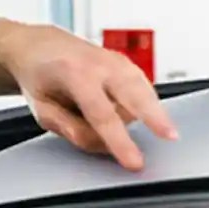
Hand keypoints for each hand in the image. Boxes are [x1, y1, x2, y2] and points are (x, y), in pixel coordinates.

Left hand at [0, 22, 178, 170]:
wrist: (39, 45)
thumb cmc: (38, 76)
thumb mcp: (40, 107)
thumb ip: (67, 126)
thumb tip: (98, 142)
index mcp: (72, 73)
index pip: (101, 114)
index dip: (120, 142)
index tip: (134, 162)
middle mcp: (97, 63)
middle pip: (133, 92)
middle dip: (154, 116)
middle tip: (169, 138)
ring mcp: (114, 59)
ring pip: (143, 87)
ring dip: (154, 111)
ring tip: (164, 132)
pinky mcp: (125, 63)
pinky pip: (143, 84)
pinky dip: (149, 101)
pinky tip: (153, 116)